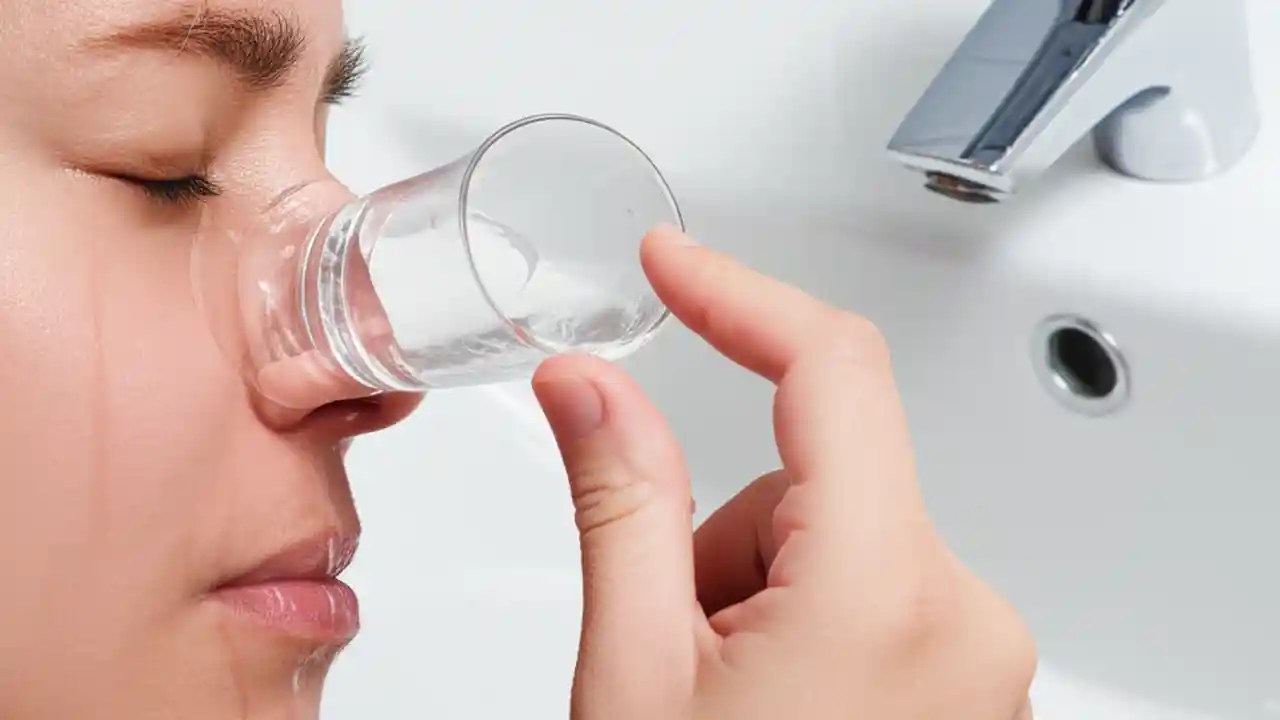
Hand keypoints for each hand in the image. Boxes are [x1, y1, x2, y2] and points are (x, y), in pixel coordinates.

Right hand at [533, 226, 1035, 719]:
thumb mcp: (637, 674)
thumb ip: (620, 508)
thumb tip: (589, 385)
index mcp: (886, 596)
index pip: (831, 369)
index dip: (738, 295)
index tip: (675, 264)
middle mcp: (966, 620)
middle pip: (822, 476)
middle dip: (732, 537)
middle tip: (680, 647)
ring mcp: (984, 662)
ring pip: (845, 541)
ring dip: (768, 592)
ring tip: (729, 697)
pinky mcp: (977, 691)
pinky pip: (882, 599)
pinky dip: (815, 628)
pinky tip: (782, 707)